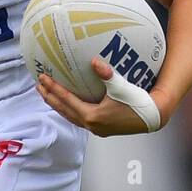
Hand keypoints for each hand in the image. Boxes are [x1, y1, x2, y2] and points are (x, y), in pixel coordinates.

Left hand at [35, 58, 168, 135]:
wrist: (153, 117)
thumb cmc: (138, 101)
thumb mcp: (121, 86)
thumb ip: (106, 74)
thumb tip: (93, 61)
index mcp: (92, 116)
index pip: (66, 100)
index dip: (53, 88)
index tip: (42, 78)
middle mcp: (91, 125)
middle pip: (63, 110)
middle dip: (50, 97)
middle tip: (38, 85)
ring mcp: (96, 129)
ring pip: (70, 116)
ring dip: (58, 105)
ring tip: (48, 94)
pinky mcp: (101, 129)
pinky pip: (79, 119)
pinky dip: (69, 110)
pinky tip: (68, 104)